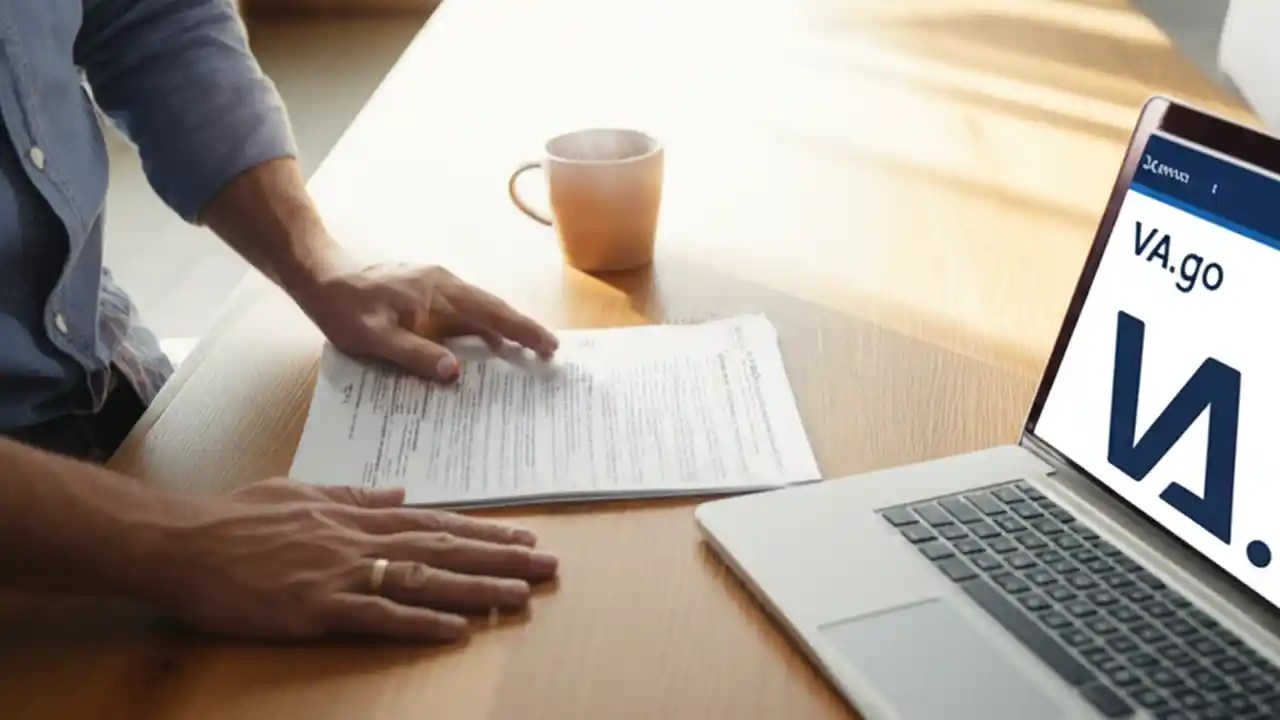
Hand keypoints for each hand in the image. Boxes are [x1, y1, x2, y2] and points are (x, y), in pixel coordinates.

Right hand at [150, 479, 557, 640]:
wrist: (183, 542)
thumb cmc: (236, 518)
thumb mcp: (301, 491)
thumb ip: (354, 494)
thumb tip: (399, 493)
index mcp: (356, 514)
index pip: (435, 522)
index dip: (484, 532)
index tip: (524, 537)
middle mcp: (359, 539)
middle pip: (444, 548)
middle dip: (500, 558)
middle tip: (547, 566)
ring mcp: (341, 572)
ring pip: (424, 579)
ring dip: (476, 588)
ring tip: (521, 597)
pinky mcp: (317, 607)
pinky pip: (378, 616)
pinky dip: (420, 622)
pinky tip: (455, 629)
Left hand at [296, 257, 558, 382]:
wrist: (317, 274)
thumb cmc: (342, 306)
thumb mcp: (374, 337)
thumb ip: (416, 355)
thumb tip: (456, 373)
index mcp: (438, 292)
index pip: (491, 312)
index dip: (522, 330)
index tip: (548, 346)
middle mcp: (443, 283)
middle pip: (492, 307)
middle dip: (521, 329)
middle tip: (548, 352)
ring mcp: (433, 284)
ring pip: (477, 308)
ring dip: (501, 328)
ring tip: (522, 352)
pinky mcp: (422, 290)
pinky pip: (460, 309)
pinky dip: (478, 326)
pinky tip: (479, 345)